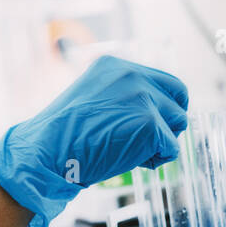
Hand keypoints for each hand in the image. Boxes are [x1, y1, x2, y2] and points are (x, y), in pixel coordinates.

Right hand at [0, 56, 188, 226]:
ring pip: (178, 123)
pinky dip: (156, 160)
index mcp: (116, 65)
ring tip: (132, 152)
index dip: (162, 105)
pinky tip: (130, 161)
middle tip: (151, 140)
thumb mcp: (90, 99)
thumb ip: (120, 96)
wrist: (47, 151)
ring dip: (161, 142)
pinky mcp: (150, 124)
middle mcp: (132, 75)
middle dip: (170, 120)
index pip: (162, 80)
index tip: (153, 123)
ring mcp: (143, 98)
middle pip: (178, 96)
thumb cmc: (62, 136)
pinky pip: (171, 148)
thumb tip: (151, 110)